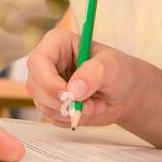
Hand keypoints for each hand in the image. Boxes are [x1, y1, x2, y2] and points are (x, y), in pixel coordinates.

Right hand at [24, 28, 152, 128]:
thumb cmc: (119, 70)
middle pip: (36, 86)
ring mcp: (47, 84)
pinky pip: (52, 118)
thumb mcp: (111, 66)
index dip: (49, 81)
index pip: (38, 61)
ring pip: (43, 105)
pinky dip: (72, 119)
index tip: (68, 96)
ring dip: (71, 112)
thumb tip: (73, 90)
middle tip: (90, 104)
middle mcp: (48, 63)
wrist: (126, 92)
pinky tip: (88, 110)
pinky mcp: (51, 103)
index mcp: (57, 43)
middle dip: (62, 102)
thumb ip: (93, 74)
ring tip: (95, 104)